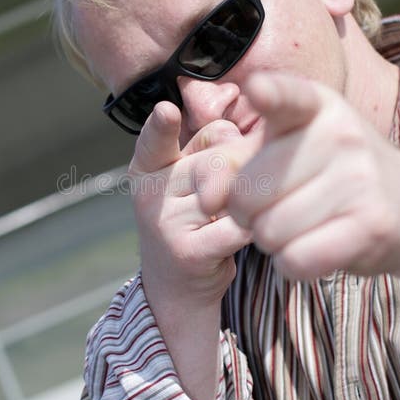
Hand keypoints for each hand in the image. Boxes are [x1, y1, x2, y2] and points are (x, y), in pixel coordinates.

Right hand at [129, 102, 251, 309]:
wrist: (176, 288)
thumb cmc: (192, 220)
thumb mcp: (189, 178)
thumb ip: (212, 147)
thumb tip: (251, 135)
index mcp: (146, 168)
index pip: (157, 140)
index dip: (162, 126)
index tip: (166, 111)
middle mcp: (150, 194)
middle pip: (216, 159)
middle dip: (245, 166)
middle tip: (246, 187)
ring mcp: (166, 224)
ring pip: (231, 191)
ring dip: (250, 200)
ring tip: (240, 214)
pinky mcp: (189, 253)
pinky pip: (238, 226)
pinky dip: (253, 227)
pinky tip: (250, 233)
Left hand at [198, 72, 399, 280]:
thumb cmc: (331, 173)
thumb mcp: (291, 146)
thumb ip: (239, 161)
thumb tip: (207, 196)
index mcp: (315, 106)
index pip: (287, 96)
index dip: (269, 94)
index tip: (256, 89)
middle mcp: (340, 135)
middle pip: (247, 192)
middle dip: (247, 214)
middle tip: (274, 208)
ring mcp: (360, 179)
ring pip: (269, 231)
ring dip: (272, 241)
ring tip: (299, 225)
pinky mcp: (371, 225)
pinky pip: (297, 259)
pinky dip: (293, 264)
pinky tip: (313, 246)